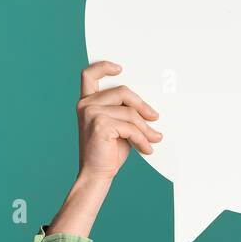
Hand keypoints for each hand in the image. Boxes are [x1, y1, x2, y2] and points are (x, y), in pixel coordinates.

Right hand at [77, 59, 162, 179]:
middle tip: (155, 117)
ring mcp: (91, 113)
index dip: (104, 67)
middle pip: (123, 92)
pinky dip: (142, 139)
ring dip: (145, 128)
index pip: (89, 75)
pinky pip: (130, 127)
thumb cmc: (108, 151)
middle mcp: (86, 105)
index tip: (121, 68)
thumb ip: (126, 112)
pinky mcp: (100, 125)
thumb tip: (151, 110)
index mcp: (87, 102)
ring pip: (130, 112)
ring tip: (153, 139)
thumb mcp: (119, 126)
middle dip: (142, 106)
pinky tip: (146, 149)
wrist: (97, 174)